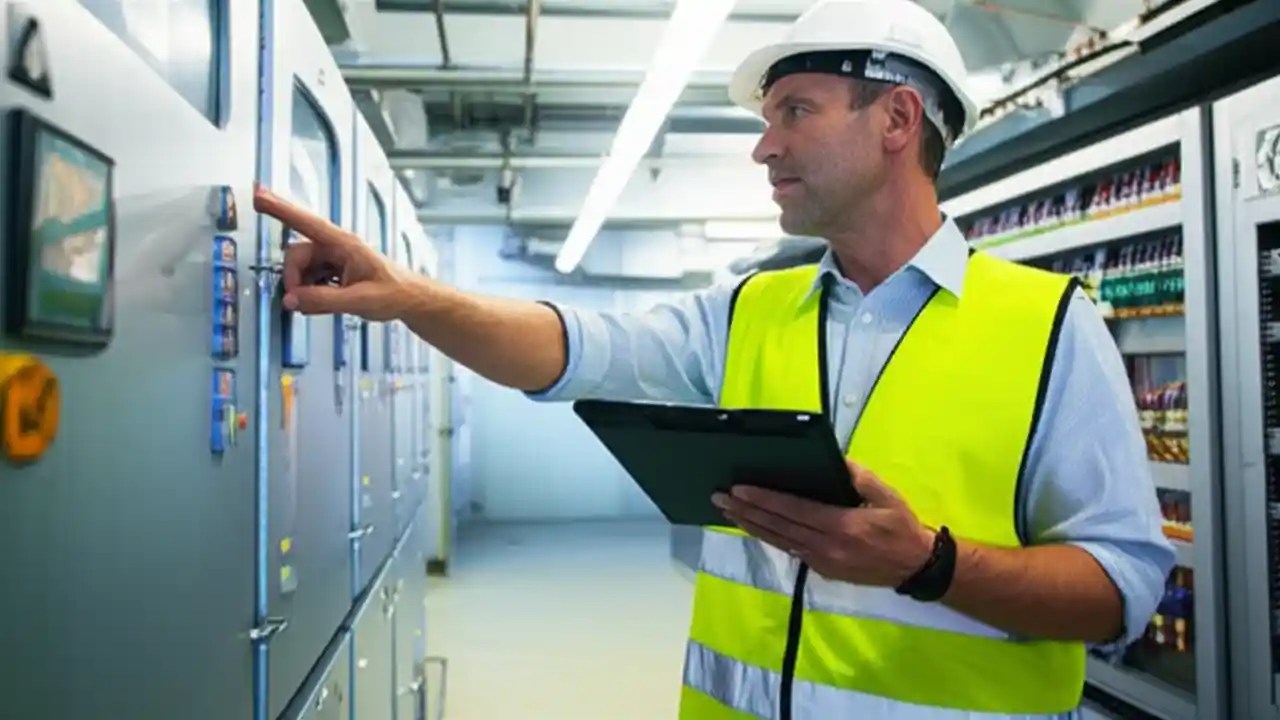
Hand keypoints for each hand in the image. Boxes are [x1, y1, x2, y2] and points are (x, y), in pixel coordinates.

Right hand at [253, 184, 412, 320]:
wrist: (410, 300)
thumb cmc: (392, 294)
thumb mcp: (359, 300)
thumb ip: (322, 301)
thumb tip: (289, 301)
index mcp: (343, 243)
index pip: (306, 222)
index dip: (280, 208)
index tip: (258, 194)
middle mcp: (335, 247)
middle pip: (296, 255)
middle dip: (294, 279)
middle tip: (301, 302)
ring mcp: (332, 259)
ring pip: (301, 269)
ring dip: (303, 288)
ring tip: (324, 304)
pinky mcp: (332, 271)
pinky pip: (309, 278)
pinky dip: (310, 291)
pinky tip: (326, 301)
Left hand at [711, 460, 935, 587]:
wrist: (916, 567)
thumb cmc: (901, 527)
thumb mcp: (886, 495)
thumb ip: (858, 477)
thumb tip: (833, 461)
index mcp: (841, 526)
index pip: (793, 510)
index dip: (764, 500)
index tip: (740, 489)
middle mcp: (826, 547)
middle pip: (778, 527)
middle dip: (746, 511)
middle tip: (719, 497)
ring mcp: (822, 561)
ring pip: (778, 541)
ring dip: (750, 526)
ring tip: (727, 512)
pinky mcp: (822, 570)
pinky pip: (789, 551)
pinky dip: (768, 538)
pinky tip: (752, 528)